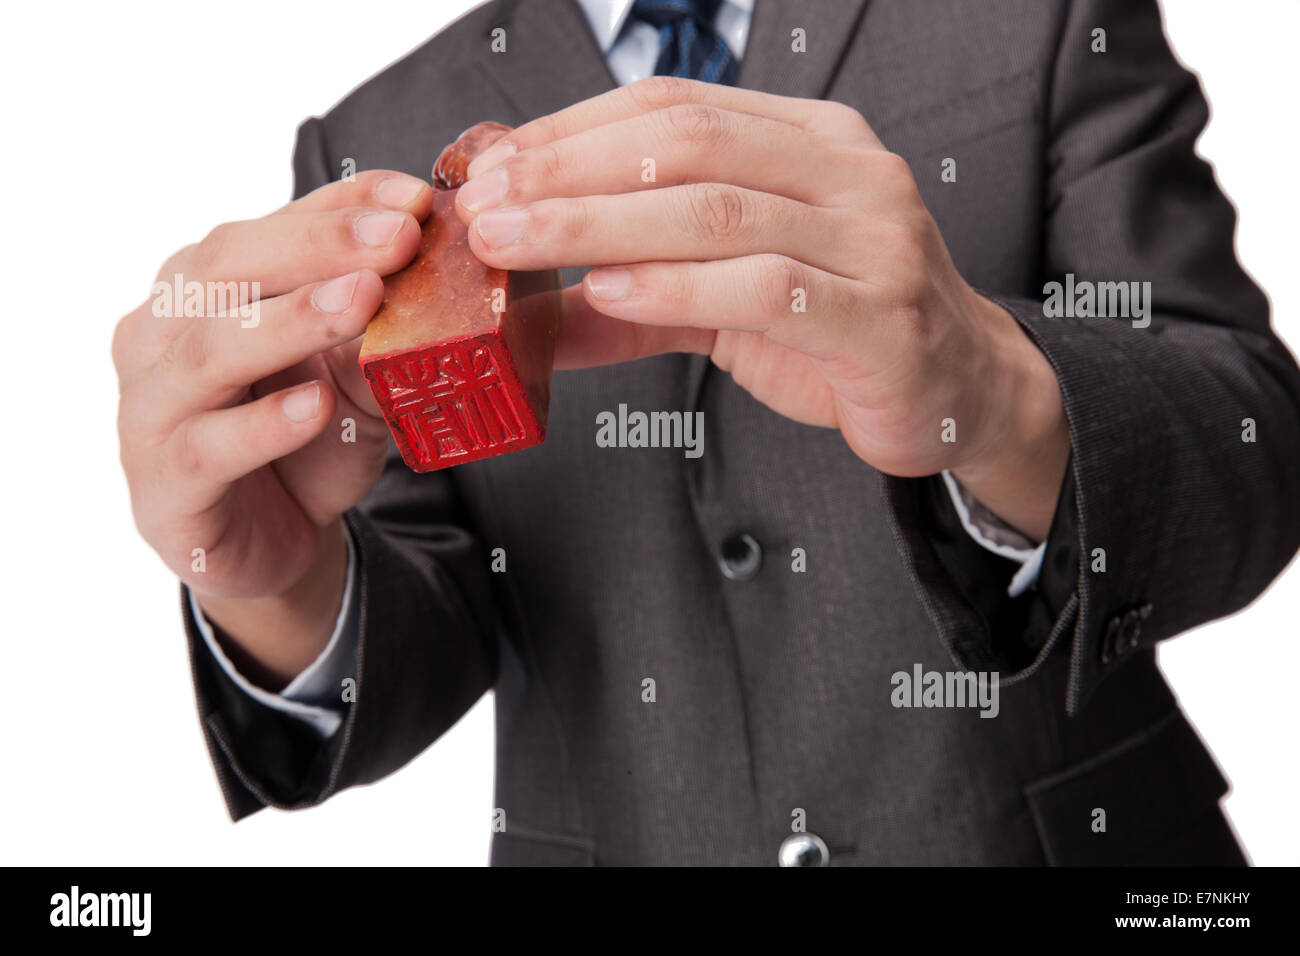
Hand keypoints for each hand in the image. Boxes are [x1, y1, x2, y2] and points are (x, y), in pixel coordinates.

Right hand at [113, 171, 431, 680]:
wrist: (272, 543)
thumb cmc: (304, 440)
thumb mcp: (352, 370)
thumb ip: (373, 320)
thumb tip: (430, 256)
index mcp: (198, 289)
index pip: (266, 227)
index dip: (339, 206)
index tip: (413, 198)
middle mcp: (159, 336)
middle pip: (225, 270)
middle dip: (318, 247)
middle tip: (398, 239)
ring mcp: (151, 411)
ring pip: (208, 352)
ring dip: (291, 321)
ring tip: (363, 301)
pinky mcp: (165, 489)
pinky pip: (209, 448)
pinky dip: (264, 424)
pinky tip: (314, 406)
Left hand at [455, 78, 1068, 539]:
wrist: (956, 389)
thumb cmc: (842, 328)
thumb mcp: (730, 299)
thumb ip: (638, 295)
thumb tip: (529, 312)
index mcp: (808, 141)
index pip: (673, 106)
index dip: (572, 132)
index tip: (493, 169)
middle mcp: (845, 172)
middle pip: (687, 146)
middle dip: (569, 172)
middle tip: (486, 206)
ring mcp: (872, 238)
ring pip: (719, 210)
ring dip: (601, 225)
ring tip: (519, 246)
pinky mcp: (882, 315)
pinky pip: (766, 287)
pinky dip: (677, 288)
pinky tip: (612, 292)